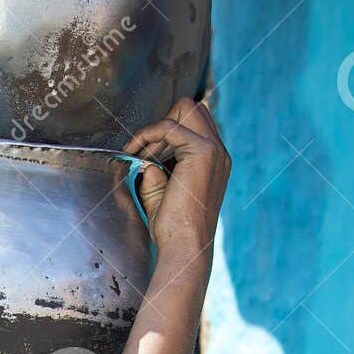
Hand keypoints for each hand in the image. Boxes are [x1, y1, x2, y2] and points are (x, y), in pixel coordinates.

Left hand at [122, 97, 230, 262]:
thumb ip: (157, 170)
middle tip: (142, 150)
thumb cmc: (173, 228)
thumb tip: (145, 157)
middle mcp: (219, 152)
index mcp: (214, 161)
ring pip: (185, 108)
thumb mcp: (163, 191)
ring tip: (136, 154)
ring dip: (155, 129)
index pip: (194, 124)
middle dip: (163, 122)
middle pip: (192, 108)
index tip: (144, 154)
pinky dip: (147, 133)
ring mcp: (214, 150)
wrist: (184, 245)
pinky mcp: (202, 152)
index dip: (165, 133)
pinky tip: (134, 151)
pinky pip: (168, 126)